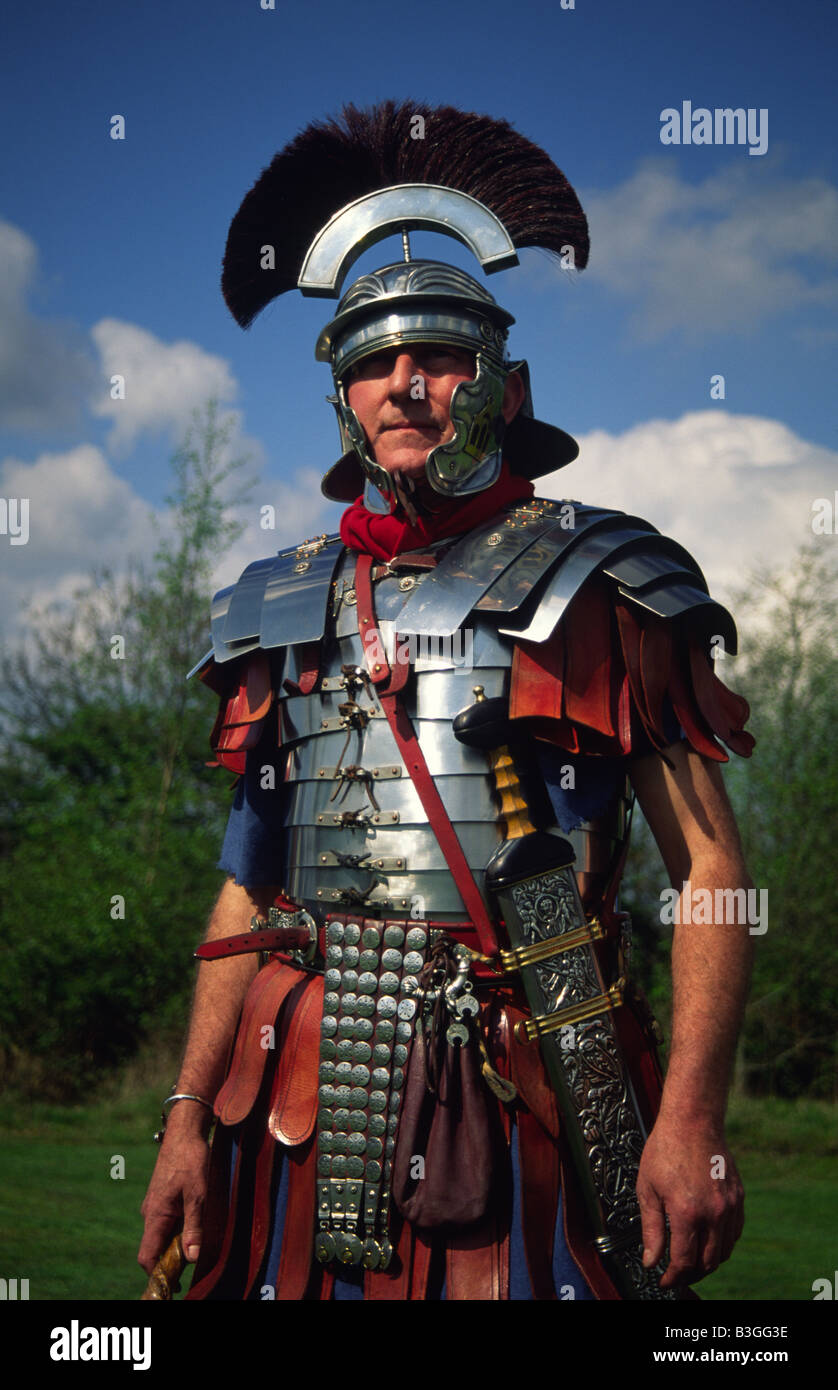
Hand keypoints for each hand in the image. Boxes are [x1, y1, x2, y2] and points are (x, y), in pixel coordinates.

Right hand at [138, 1128, 209, 1275]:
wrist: (184, 1130)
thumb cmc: (191, 1160)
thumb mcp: (198, 1194)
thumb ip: (195, 1225)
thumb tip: (192, 1258)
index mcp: (155, 1215)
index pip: (146, 1256)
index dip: (157, 1273)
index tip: (174, 1283)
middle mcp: (150, 1212)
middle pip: (155, 1248)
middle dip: (170, 1260)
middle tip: (192, 1267)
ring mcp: (155, 1204)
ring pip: (162, 1233)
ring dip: (176, 1243)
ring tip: (197, 1245)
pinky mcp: (162, 1196)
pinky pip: (166, 1220)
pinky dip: (177, 1228)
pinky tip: (195, 1223)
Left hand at [636, 1115, 744, 1288]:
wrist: (692, 1120)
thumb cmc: (665, 1149)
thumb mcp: (648, 1189)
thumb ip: (651, 1229)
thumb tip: (651, 1261)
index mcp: (687, 1212)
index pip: (684, 1261)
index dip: (672, 1277)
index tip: (663, 1281)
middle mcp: (713, 1212)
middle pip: (707, 1262)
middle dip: (690, 1274)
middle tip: (676, 1275)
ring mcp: (730, 1205)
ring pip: (724, 1251)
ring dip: (708, 1262)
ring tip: (690, 1261)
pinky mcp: (738, 1197)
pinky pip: (735, 1232)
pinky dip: (723, 1244)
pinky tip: (708, 1241)